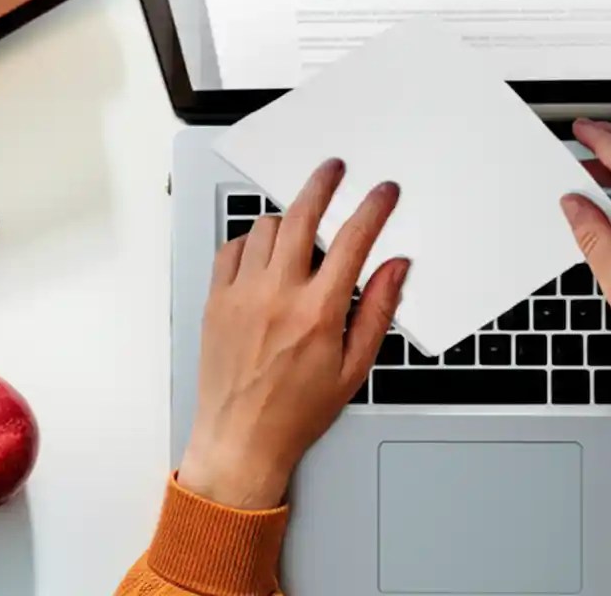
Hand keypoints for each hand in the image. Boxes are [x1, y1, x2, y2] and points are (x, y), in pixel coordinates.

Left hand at [178, 159, 407, 508]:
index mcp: (317, 313)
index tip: (383, 193)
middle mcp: (276, 296)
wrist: (241, 440)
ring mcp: (241, 295)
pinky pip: (231, 248)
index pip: (353, 241)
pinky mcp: (215, 301)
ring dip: (287, 220)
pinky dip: (250, 241)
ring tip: (301, 229)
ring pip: (265, 228)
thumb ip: (376, 311)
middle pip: (301, 216)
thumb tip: (395, 268)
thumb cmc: (295, 412)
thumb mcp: (354, 368)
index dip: (373, 208)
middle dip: (323, 184)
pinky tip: (263, 253)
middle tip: (334, 170)